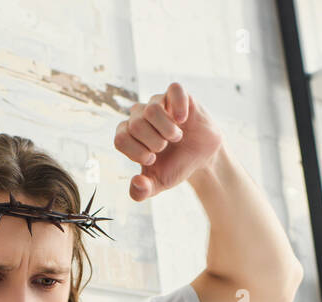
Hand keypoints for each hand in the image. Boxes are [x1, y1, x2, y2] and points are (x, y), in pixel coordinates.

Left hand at [115, 81, 223, 201]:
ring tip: (176, 137)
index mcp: (129, 135)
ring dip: (166, 129)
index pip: (120, 138)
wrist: (201, 158)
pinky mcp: (177, 95)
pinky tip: (183, 120)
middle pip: (136, 124)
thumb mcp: (158, 184)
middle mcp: (140, 115)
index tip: (152, 159)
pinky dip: (178, 106)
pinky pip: (173, 90)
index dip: (135, 152)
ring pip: (152, 109)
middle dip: (153, 142)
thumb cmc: (175, 166)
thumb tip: (136, 183)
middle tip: (165, 148)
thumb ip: (142, 191)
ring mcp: (159, 103)